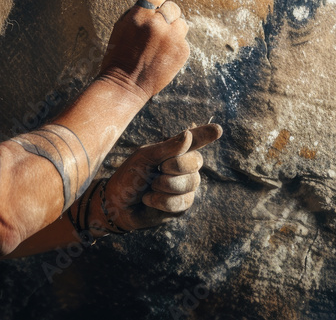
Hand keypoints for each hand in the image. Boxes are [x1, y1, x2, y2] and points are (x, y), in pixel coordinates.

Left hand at [95, 123, 221, 232]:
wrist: (117, 203)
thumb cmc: (130, 175)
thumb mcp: (145, 157)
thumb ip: (167, 147)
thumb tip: (188, 134)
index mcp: (176, 150)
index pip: (195, 140)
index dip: (206, 135)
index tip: (218, 129)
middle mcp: (185, 167)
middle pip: (196, 162)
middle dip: (175, 166)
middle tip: (159, 169)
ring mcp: (186, 187)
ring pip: (190, 183)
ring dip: (165, 185)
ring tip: (151, 186)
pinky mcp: (182, 206)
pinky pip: (181, 202)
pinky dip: (161, 201)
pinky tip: (150, 200)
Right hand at [97, 0, 189, 103]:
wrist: (126, 85)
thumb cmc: (119, 55)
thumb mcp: (122, 27)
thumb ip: (139, 13)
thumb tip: (156, 4)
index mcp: (139, 15)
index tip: (156, 6)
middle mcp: (157, 24)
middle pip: (173, 7)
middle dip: (166, 16)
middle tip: (157, 30)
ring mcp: (172, 38)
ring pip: (182, 24)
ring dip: (173, 31)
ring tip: (161, 44)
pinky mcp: (182, 51)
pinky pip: (183, 41)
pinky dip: (175, 47)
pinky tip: (163, 57)